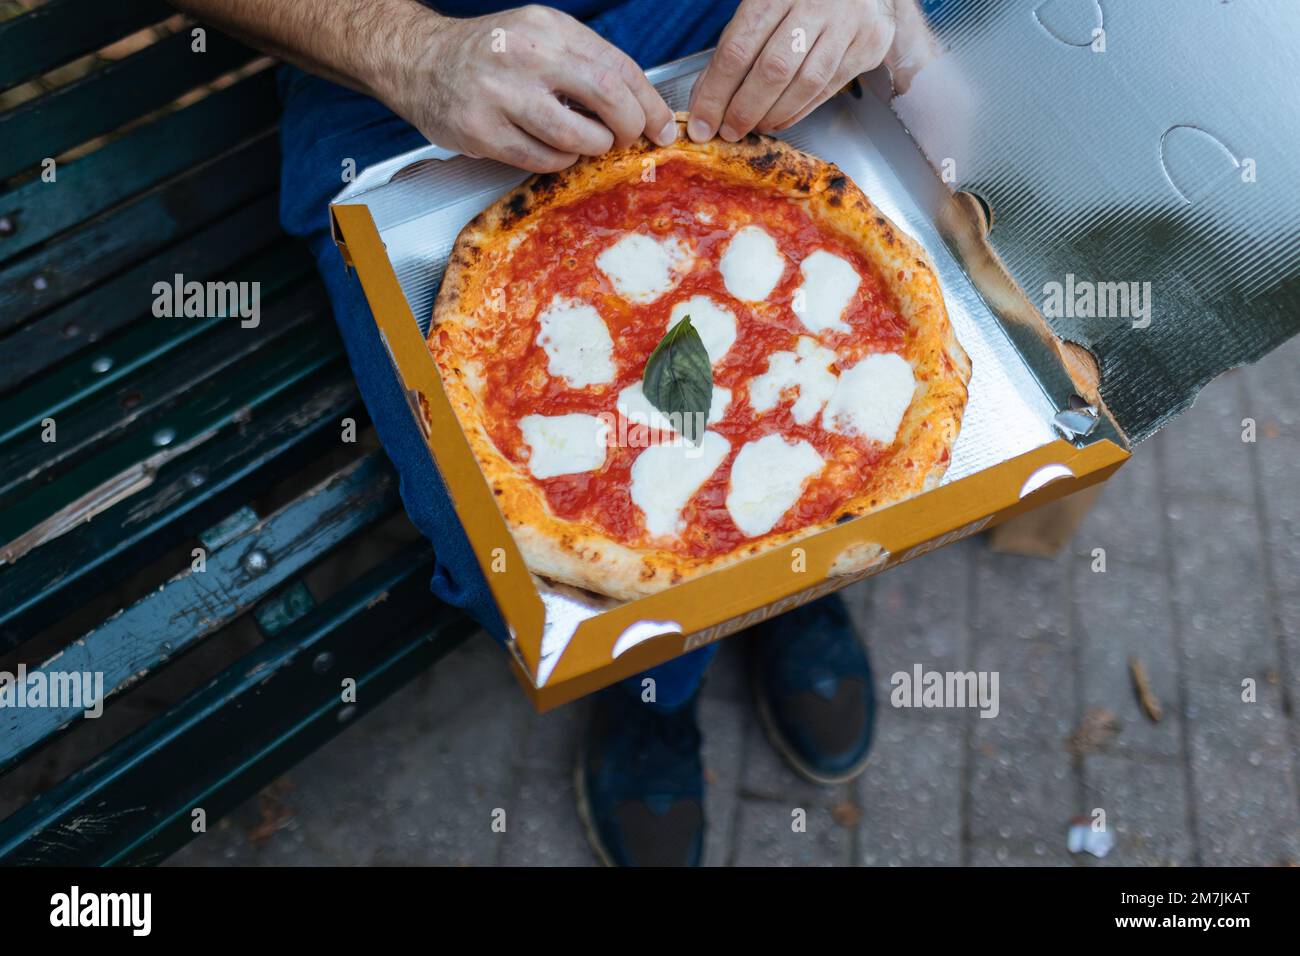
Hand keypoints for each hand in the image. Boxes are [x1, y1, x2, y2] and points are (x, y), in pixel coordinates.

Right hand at [381, 5, 675, 171]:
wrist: (420, 62)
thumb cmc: (492, 55)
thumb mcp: (540, 37)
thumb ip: (586, 64)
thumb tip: (642, 108)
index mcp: (549, 27)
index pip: (618, 66)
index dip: (648, 102)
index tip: (661, 126)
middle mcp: (526, 54)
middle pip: (607, 97)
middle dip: (629, 127)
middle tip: (627, 139)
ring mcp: (501, 94)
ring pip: (576, 136)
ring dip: (593, 148)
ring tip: (588, 143)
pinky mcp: (482, 131)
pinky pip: (542, 159)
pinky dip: (560, 161)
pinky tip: (554, 149)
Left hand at [687, 0, 899, 141]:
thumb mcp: (762, 7)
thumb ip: (735, 48)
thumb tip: (705, 100)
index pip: (738, 49)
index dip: (716, 93)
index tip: (702, 123)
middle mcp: (815, 2)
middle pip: (773, 69)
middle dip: (745, 109)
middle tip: (729, 131)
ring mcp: (846, 23)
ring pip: (805, 83)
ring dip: (774, 114)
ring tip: (754, 127)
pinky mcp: (869, 43)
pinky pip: (829, 88)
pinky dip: (800, 110)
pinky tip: (781, 118)